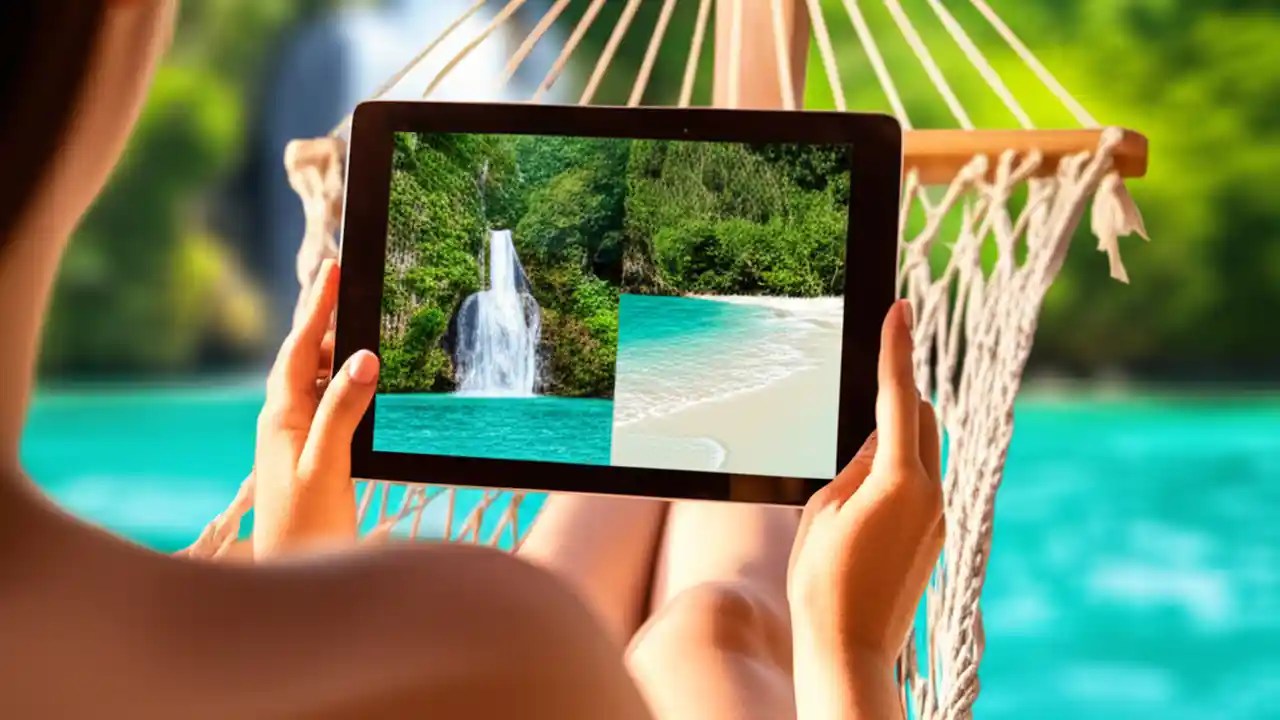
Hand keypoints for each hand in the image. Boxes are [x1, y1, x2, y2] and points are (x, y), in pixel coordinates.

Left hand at [253, 260, 380, 559]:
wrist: (292, 576)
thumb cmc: (305, 526)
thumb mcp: (327, 463)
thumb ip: (342, 409)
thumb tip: (364, 356)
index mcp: (281, 416)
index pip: (299, 348)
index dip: (316, 308)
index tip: (332, 269)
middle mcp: (284, 420)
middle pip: (303, 356)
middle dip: (323, 317)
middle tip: (343, 280)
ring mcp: (297, 437)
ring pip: (315, 378)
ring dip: (334, 348)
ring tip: (356, 319)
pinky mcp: (313, 454)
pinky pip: (327, 402)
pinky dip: (344, 381)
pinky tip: (360, 380)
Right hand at [788, 300, 943, 718]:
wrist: (849, 650)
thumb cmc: (822, 583)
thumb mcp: (823, 511)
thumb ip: (855, 467)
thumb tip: (877, 443)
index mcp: (899, 482)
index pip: (899, 398)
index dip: (898, 350)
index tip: (901, 307)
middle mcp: (931, 496)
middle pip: (924, 420)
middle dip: (899, 396)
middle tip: (864, 389)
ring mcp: (938, 518)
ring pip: (925, 452)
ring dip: (897, 437)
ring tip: (850, 469)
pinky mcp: (934, 537)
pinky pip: (921, 483)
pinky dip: (898, 471)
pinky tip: (863, 500)